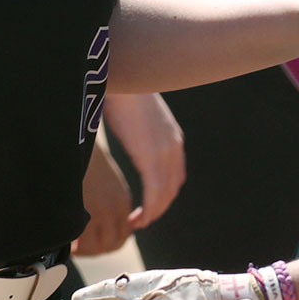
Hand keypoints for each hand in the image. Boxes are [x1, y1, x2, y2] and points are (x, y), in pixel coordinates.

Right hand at [72, 143, 135, 256]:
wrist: (70, 145)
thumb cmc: (81, 162)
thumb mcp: (105, 181)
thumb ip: (109, 202)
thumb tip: (101, 226)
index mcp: (123, 200)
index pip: (124, 235)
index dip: (109, 242)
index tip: (95, 242)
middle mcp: (116, 209)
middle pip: (114, 244)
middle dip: (98, 250)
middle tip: (81, 247)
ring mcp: (100, 213)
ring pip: (99, 248)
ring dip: (86, 251)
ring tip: (73, 246)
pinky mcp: (83, 214)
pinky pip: (82, 244)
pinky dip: (75, 248)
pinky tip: (66, 242)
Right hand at [105, 92, 184, 228]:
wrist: (126, 76)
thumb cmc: (124, 90)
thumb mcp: (136, 113)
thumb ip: (136, 127)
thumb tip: (123, 128)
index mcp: (172, 137)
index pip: (175, 175)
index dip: (163, 193)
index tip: (148, 204)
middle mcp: (174, 147)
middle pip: (172, 188)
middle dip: (158, 207)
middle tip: (140, 220)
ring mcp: (165, 153)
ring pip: (164, 195)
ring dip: (152, 213)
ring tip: (136, 223)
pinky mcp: (152, 158)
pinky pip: (154, 194)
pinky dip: (148, 211)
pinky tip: (137, 219)